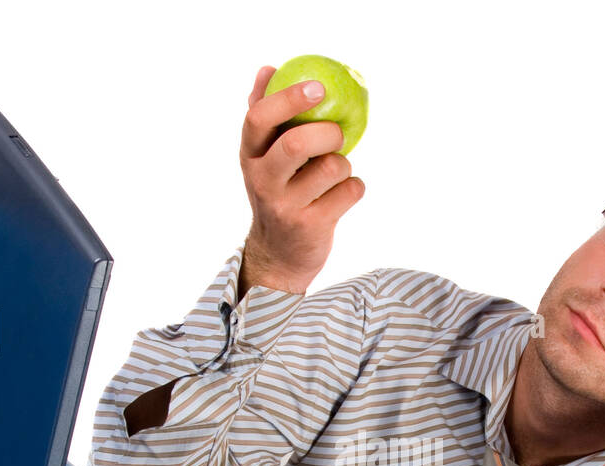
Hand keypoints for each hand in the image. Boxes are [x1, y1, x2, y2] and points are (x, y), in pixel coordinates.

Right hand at [238, 66, 366, 294]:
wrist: (278, 256)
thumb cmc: (277, 193)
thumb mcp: (263, 158)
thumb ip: (264, 115)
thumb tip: (268, 69)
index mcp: (250, 156)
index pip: (259, 118)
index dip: (289, 97)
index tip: (317, 87)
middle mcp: (262, 180)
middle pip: (296, 143)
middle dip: (327, 133)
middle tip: (337, 134)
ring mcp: (286, 206)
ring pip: (331, 167)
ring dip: (344, 164)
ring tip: (336, 172)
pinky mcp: (312, 226)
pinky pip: (350, 191)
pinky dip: (354, 187)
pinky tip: (342, 194)